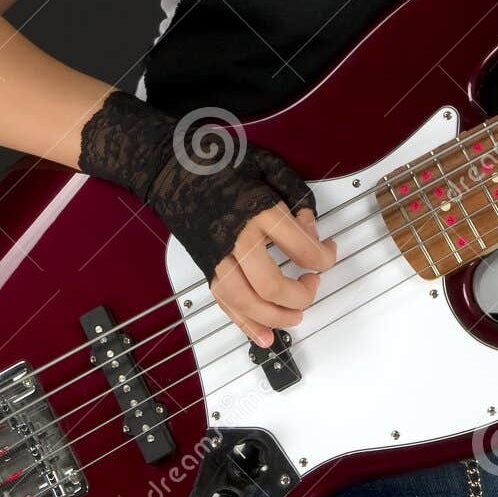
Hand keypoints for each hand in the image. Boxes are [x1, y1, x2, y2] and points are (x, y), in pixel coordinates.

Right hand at [145, 143, 336, 347]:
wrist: (169, 167)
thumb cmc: (216, 161)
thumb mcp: (266, 163)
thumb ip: (295, 195)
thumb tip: (310, 228)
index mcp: (257, 210)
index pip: (301, 248)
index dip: (324, 257)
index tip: (328, 252)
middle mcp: (236, 239)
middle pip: (271, 286)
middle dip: (300, 295)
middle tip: (311, 284)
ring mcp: (217, 257)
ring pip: (246, 303)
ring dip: (275, 317)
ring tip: (295, 315)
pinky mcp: (205, 267)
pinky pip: (224, 305)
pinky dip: (245, 325)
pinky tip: (264, 335)